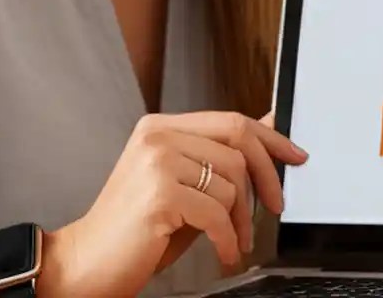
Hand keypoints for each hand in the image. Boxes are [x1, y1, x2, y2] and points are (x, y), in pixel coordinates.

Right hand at [41, 112, 308, 296]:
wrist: (86, 262)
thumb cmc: (134, 230)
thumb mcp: (184, 187)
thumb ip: (218, 158)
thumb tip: (267, 128)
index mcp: (160, 128)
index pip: (230, 121)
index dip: (270, 139)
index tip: (295, 156)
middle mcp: (156, 137)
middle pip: (238, 142)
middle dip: (266, 178)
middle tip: (275, 207)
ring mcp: (157, 162)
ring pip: (230, 181)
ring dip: (241, 219)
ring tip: (232, 239)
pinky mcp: (160, 193)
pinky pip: (217, 212)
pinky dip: (227, 239)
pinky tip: (222, 252)